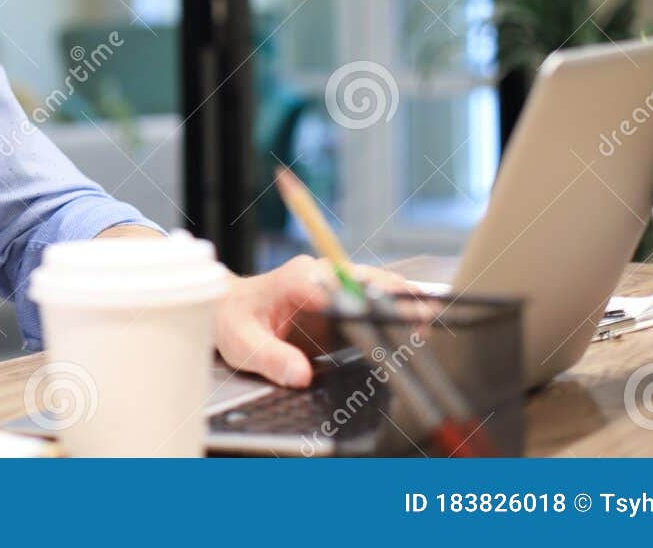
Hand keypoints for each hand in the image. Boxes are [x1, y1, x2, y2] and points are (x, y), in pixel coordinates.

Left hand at [213, 254, 412, 387]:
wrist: (227, 310)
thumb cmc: (231, 320)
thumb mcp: (242, 343)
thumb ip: (270, 358)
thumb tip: (300, 375)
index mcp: (300, 278)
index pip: (345, 288)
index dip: (373, 306)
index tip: (395, 325)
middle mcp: (323, 276)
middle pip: (373, 283)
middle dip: (401, 303)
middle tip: (423, 330)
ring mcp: (336, 288)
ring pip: (381, 291)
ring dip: (404, 309)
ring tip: (425, 334)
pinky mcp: (343, 305)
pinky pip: (376, 306)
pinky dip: (396, 318)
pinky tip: (412, 337)